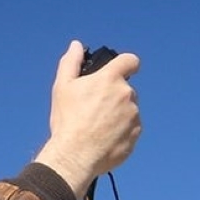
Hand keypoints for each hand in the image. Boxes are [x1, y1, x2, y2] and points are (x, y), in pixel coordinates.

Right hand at [34, 40, 141, 199]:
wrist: (76, 154)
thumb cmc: (68, 120)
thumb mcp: (62, 87)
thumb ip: (71, 62)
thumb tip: (76, 45)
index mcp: (110, 79)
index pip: (130, 61)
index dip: (126, 63)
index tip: (120, 70)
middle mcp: (127, 95)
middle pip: (125, 89)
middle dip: (113, 95)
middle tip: (93, 108)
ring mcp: (134, 116)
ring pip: (128, 110)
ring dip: (117, 114)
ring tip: (96, 127)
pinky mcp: (136, 135)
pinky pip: (130, 129)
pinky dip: (120, 132)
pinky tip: (103, 139)